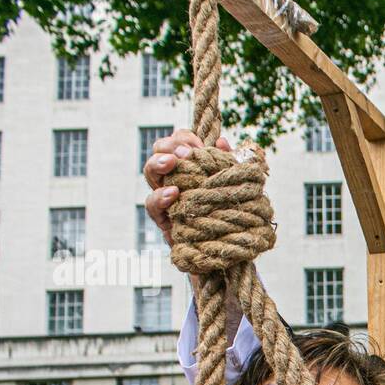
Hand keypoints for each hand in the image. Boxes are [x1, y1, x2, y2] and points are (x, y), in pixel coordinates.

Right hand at [142, 128, 232, 247]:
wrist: (227, 246)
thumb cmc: (230, 212)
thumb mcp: (234, 185)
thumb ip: (228, 163)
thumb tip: (221, 142)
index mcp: (190, 166)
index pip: (178, 141)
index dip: (185, 138)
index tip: (200, 145)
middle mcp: (174, 177)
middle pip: (159, 151)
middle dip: (170, 146)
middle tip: (185, 153)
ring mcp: (166, 197)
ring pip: (150, 173)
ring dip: (159, 163)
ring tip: (171, 163)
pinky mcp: (163, 219)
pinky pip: (152, 205)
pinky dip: (160, 197)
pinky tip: (173, 192)